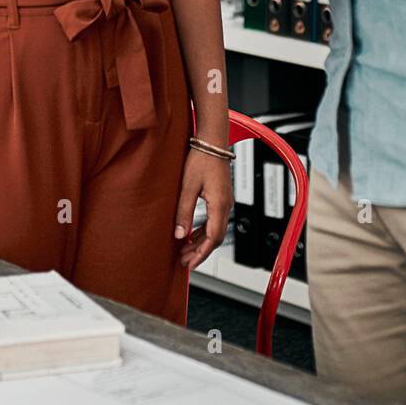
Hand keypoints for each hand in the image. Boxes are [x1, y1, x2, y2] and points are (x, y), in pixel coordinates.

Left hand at [174, 148, 232, 270]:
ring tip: (185, 250)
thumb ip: (184, 212)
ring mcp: (225, 201)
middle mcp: (226, 205)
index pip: (213, 238)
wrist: (211, 141)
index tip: (190, 264)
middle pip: (216, 237)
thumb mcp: (188, 186)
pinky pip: (214, 220)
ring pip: (215, 229)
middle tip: (184, 261)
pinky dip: (203, 230)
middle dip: (200, 251)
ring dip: (201, 241)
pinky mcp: (221, 196)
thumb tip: (180, 235)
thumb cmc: (201, 158)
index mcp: (219, 204)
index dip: (202, 254)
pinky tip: (192, 233)